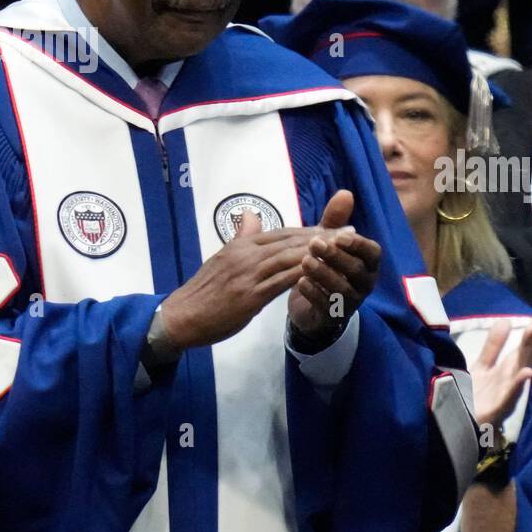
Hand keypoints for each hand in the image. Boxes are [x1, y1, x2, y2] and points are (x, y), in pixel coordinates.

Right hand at [160, 208, 341, 350]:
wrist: (182, 316)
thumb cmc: (206, 290)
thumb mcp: (224, 257)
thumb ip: (242, 237)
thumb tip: (251, 215)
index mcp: (242, 244)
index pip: (283, 232)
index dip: (310, 229)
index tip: (335, 226)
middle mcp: (246, 254)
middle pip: (291, 241)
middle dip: (323, 236)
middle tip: (350, 232)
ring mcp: (248, 275)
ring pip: (289, 258)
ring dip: (319, 252)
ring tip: (343, 249)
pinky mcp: (249, 296)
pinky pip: (281, 282)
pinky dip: (302, 275)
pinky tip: (321, 272)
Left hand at [287, 190, 381, 346]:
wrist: (313, 308)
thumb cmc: (326, 269)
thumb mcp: (329, 243)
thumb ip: (335, 221)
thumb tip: (345, 193)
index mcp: (367, 263)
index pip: (373, 252)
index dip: (358, 244)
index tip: (339, 235)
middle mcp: (364, 283)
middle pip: (357, 270)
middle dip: (336, 256)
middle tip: (314, 243)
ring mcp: (351, 302)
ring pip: (342, 289)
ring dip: (323, 273)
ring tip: (304, 261)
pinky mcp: (334, 317)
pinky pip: (327, 307)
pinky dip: (314, 294)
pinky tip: (299, 282)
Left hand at [469, 311, 531, 426]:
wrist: (460, 427)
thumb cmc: (475, 399)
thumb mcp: (483, 367)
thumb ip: (494, 346)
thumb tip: (507, 320)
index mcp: (507, 371)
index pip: (523, 348)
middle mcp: (510, 382)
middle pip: (524, 357)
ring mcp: (505, 396)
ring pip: (519, 373)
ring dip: (528, 355)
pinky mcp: (496, 411)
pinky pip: (509, 397)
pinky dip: (518, 385)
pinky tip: (528, 373)